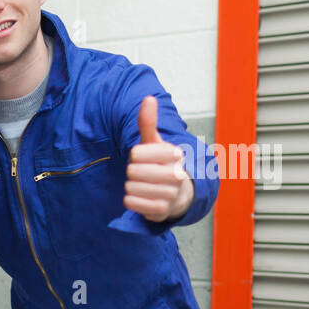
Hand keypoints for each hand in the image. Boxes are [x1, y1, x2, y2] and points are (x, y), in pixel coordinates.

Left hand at [125, 96, 193, 221]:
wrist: (178, 194)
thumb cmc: (161, 163)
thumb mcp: (154, 143)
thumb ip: (148, 123)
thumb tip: (148, 98)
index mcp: (174, 154)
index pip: (136, 153)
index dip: (134, 156)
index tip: (143, 157)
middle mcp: (176, 174)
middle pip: (132, 171)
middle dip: (132, 172)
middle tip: (142, 173)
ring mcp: (171, 194)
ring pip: (131, 188)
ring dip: (131, 187)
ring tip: (143, 185)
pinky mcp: (162, 211)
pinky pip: (132, 204)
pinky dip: (131, 200)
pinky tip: (140, 197)